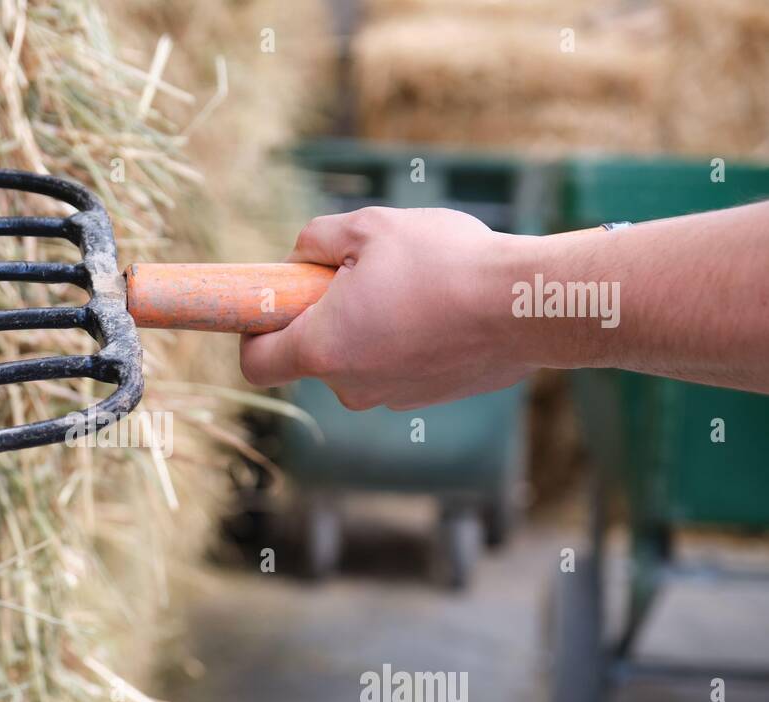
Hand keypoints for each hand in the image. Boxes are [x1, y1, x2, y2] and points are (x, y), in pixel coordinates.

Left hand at [239, 207, 533, 409]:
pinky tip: (441, 305)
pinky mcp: (429, 397)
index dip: (252, 334)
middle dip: (324, 315)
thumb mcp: (367, 227)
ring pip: (359, 357)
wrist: (527, 304)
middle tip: (361, 272)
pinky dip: (407, 338)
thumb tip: (299, 255)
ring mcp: (392, 397)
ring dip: (370, 323)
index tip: (272, 304)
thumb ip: (315, 239)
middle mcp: (350, 387)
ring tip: (413, 283)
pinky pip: (399, 364)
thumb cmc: (442, 262)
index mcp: (322, 350)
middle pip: (313, 354)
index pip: (256, 365)